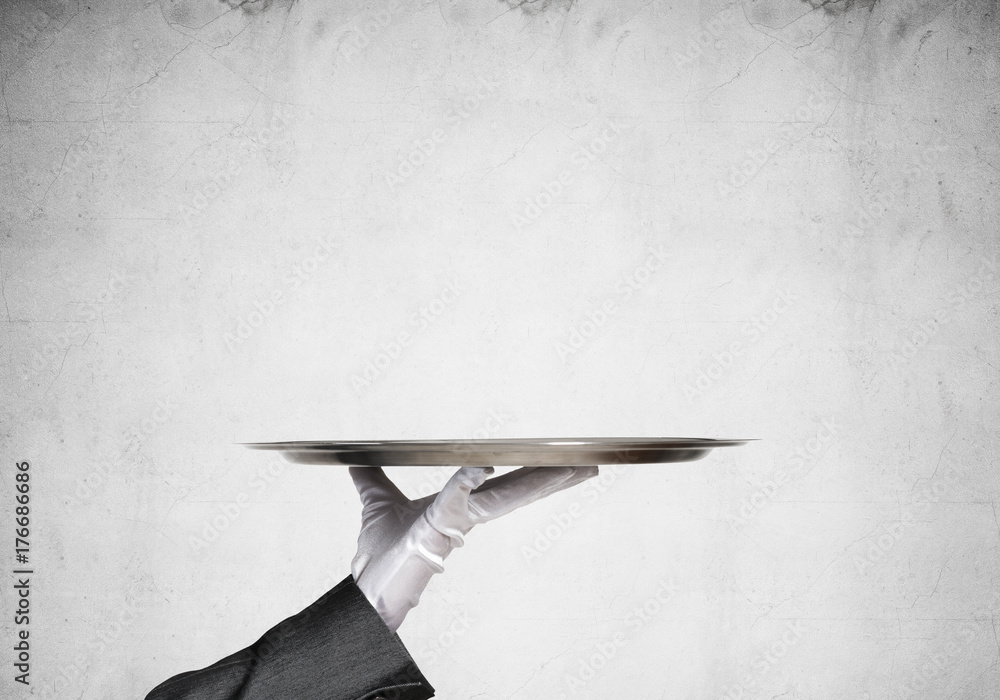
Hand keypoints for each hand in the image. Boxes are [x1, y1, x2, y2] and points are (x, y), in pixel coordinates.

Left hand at [350, 465, 598, 631]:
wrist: (366, 587)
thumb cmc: (378, 554)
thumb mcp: (377, 503)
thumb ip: (373, 479)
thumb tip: (357, 459)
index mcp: (459, 507)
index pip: (503, 485)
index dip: (530, 474)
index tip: (556, 461)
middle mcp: (465, 515)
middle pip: (516, 491)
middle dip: (552, 479)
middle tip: (585, 465)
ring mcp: (456, 522)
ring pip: (503, 497)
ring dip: (537, 483)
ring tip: (571, 469)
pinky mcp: (437, 527)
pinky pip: (455, 497)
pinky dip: (467, 480)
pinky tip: (483, 466)